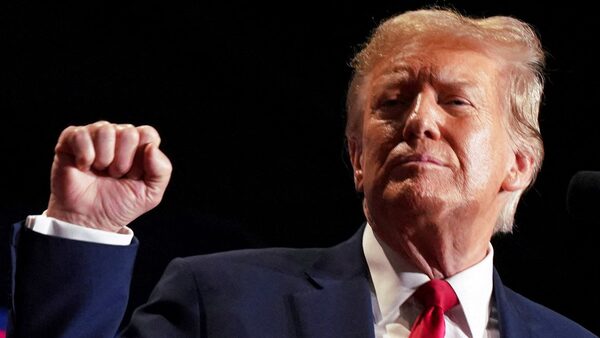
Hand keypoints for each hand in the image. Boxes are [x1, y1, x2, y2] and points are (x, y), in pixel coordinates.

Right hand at [46, 121, 172, 231]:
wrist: (89, 219)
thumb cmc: (118, 204)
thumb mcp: (151, 194)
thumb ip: (162, 171)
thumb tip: (151, 147)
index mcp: (138, 145)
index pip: (148, 134)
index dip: (141, 159)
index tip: (133, 176)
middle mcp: (117, 136)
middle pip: (128, 132)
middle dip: (123, 161)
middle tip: (114, 175)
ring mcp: (94, 135)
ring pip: (105, 130)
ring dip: (104, 158)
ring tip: (100, 172)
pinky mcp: (71, 139)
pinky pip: (81, 135)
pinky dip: (84, 156)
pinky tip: (83, 167)